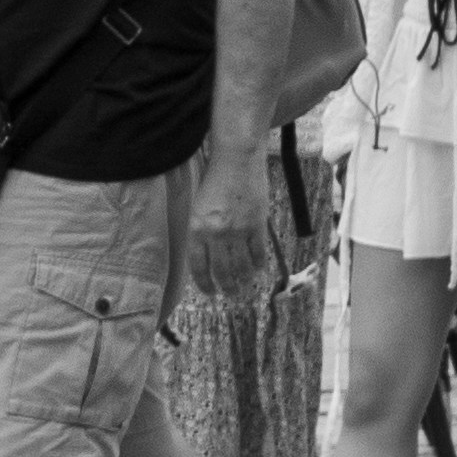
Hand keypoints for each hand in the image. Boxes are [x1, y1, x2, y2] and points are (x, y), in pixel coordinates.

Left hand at [181, 139, 277, 292]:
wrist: (237, 160)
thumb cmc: (215, 180)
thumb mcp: (199, 206)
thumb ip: (202, 231)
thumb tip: (207, 257)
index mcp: (197, 229)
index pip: (199, 266)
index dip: (205, 284)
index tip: (210, 293)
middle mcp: (216, 233)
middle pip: (222, 271)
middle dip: (226, 287)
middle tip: (231, 296)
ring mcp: (238, 231)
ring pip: (241, 266)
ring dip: (244, 280)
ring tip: (245, 288)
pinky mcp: (257, 225)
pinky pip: (259, 253)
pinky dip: (259, 265)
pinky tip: (258, 271)